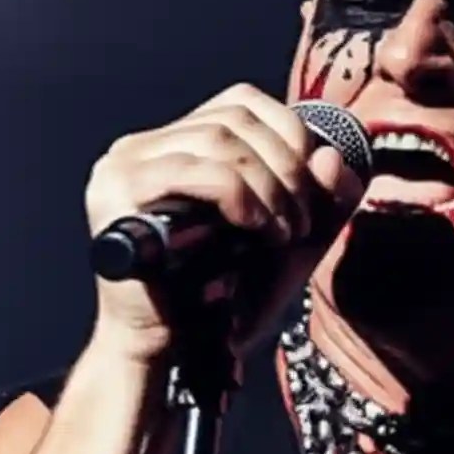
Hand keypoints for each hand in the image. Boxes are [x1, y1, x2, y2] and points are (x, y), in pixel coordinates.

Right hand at [83, 83, 364, 362]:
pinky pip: (193, 171)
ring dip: (269, 185)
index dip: (290, 131)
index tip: (317, 184)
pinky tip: (257, 228)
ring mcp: (124, 167)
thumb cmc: (225, 298)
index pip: (240, 101)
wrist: (174, 352)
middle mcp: (144, 146)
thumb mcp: (290, 241)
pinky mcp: (118, 196)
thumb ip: (321, 200)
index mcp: (176, 144)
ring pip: (219, 141)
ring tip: (284, 231)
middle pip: (235, 120)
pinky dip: (240, 195)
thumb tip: (335, 158)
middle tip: (304, 220)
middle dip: (287, 166)